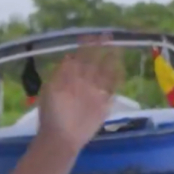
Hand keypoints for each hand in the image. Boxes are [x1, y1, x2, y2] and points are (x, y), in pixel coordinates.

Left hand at [36, 36, 122, 153]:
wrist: (61, 138)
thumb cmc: (52, 115)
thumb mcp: (51, 92)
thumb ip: (61, 75)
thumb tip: (70, 56)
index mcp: (68, 80)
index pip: (79, 59)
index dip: (85, 47)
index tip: (92, 35)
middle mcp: (82, 84)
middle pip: (93, 63)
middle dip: (101, 50)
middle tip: (109, 36)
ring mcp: (93, 94)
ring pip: (104, 74)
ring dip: (111, 62)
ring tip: (118, 49)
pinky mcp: (102, 105)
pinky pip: (112, 90)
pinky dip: (117, 81)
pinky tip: (122, 71)